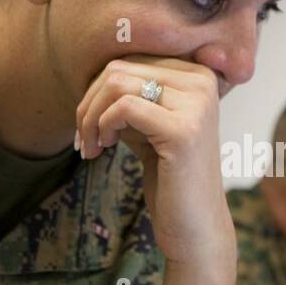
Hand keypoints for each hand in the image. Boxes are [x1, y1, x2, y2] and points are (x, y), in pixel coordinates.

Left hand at [74, 55, 234, 265]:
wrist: (194, 226)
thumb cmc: (169, 177)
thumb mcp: (146, 125)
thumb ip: (129, 95)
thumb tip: (92, 74)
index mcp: (198, 75)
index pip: (131, 58)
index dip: (98, 88)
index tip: (89, 123)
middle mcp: (203, 81)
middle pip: (120, 67)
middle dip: (89, 102)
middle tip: (82, 138)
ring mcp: (197, 104)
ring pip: (118, 83)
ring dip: (90, 115)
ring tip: (90, 145)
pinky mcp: (183, 130)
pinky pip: (124, 107)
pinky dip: (102, 126)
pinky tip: (102, 148)